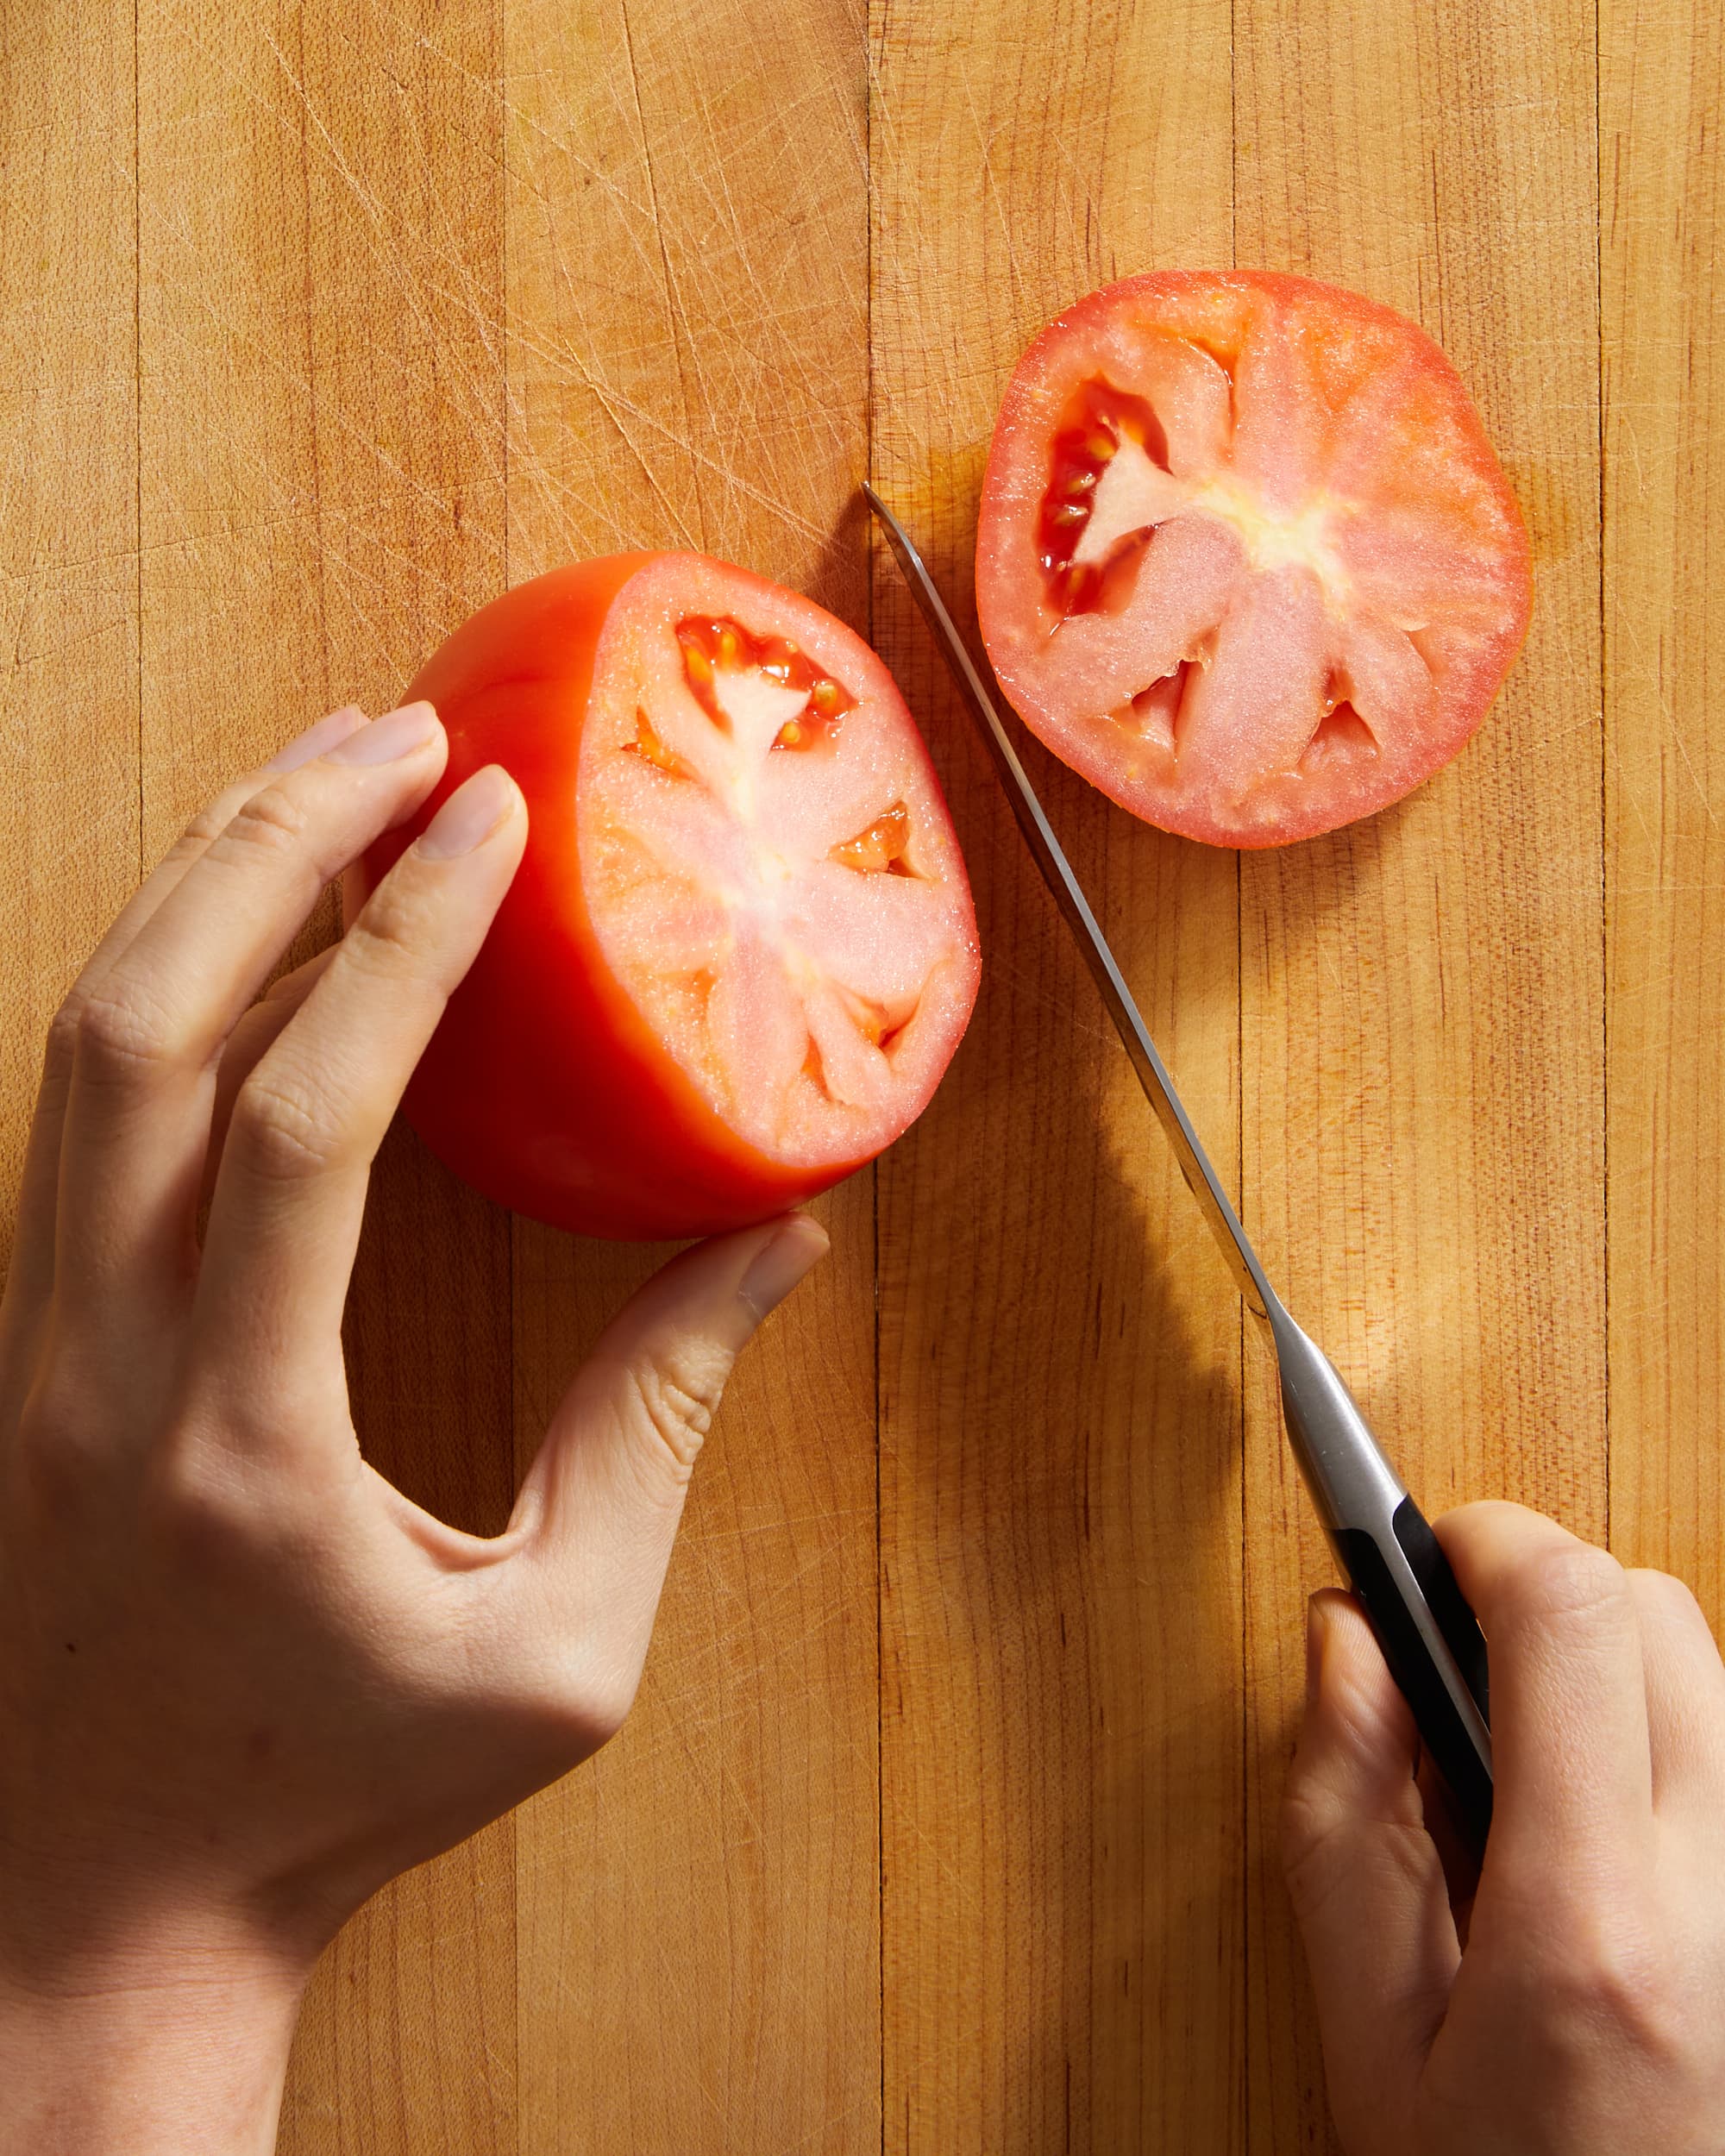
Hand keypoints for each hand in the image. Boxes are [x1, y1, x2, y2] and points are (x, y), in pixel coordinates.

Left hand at [0, 701, 826, 2154]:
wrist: (103, 1893)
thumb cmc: (338, 1792)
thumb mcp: (555, 1654)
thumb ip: (654, 1435)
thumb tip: (767, 1247)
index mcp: (244, 1438)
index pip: (304, 1123)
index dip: (402, 944)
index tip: (489, 819)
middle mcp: (99, 1362)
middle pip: (135, 1029)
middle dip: (268, 847)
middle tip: (393, 734)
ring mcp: (34, 1340)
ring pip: (78, 1048)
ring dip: (203, 888)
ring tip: (325, 776)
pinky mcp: (27, 1336)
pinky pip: (83, 1108)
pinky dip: (169, 979)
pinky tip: (259, 923)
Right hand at [1283, 1500, 1724, 2154]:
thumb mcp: (1370, 2049)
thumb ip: (1344, 1820)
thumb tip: (1342, 1634)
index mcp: (1596, 1930)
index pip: (1570, 1614)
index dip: (1480, 1540)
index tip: (1417, 1552)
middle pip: (1659, 1611)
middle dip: (1544, 1596)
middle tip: (1457, 1671)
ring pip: (1715, 1679)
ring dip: (1614, 1673)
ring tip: (1532, 1783)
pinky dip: (1670, 1750)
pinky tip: (1604, 1842)